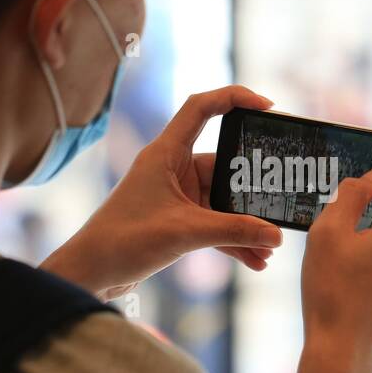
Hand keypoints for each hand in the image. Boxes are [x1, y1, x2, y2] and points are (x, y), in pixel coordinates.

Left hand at [41, 85, 283, 298]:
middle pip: (224, 164)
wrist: (91, 273)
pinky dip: (232, 239)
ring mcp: (176, 194)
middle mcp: (172, 168)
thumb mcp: (185, 233)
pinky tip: (254, 260)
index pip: (202, 108)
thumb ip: (234, 231)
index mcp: (166, 153)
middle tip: (281, 195)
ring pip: (222, 201)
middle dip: (252, 186)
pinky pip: (214, 223)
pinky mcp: (176, 220)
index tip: (267, 107)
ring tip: (271, 244)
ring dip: (245, 222)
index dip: (235, 99)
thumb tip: (275, 236)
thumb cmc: (123, 241)